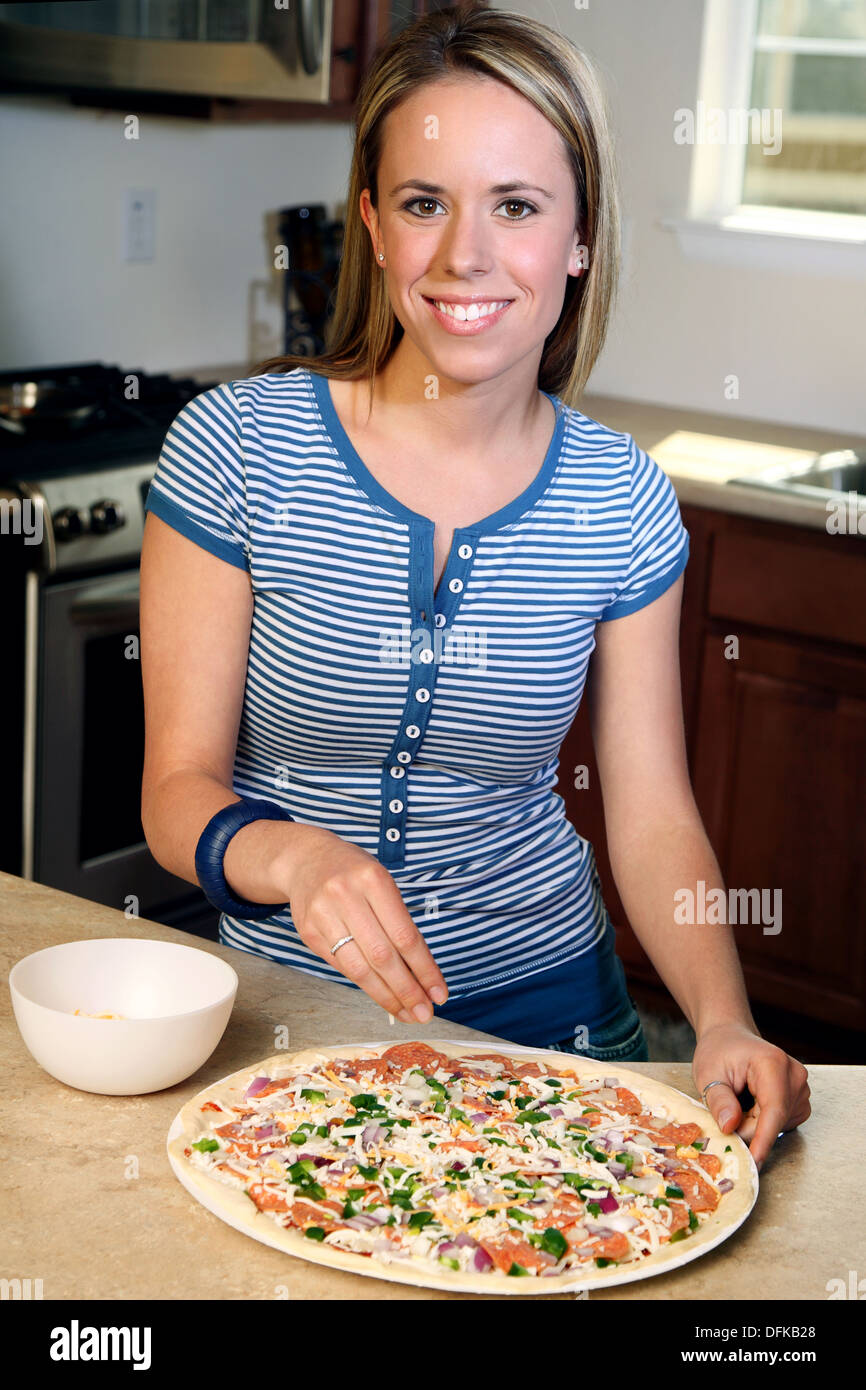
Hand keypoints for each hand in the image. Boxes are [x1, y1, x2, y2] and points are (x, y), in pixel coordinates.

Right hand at [280, 825, 447, 1022]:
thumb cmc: (355, 873)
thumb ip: (399, 921)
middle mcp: (346, 896)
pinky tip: (382, 995)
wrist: (306, 860)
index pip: (405, 936)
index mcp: (373, 880)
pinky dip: (365, 984)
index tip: (439, 993)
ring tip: (408, 1013)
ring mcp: (323, 915)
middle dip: (407, 990)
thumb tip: (422, 973)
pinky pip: (342, 967)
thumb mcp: (382, 882)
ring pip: (360, 968)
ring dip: (387, 996)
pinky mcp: (309, 933)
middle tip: (425, 1013)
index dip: (424, 969)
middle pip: (383, 956)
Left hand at [692, 1022, 810, 1171]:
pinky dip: (763, 1121)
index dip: (763, 1139)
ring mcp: (800, 1087)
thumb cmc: (719, 1051)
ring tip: (737, 1101)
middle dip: (748, 1129)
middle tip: (723, 1116)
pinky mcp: (799, 1098)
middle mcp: (794, 1075)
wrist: (730, 1036)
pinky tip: (750, 1104)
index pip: (773, 1110)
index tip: (753, 1161)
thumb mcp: (708, 1073)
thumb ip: (719, 1100)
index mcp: (773, 1063)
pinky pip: (783, 1122)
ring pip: (779, 1124)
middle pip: (775, 1120)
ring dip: (755, 1124)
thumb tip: (730, 1127)